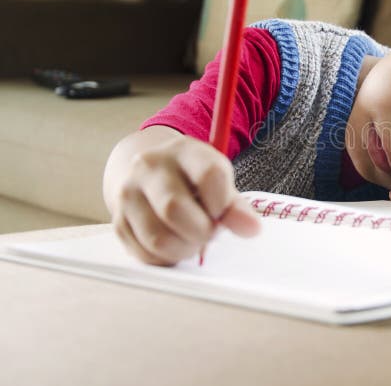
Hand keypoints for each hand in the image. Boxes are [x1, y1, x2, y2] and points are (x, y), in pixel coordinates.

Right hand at [107, 134, 259, 265]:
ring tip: (194, 240)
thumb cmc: (194, 181)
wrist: (149, 174)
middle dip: (201, 231)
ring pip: (158, 238)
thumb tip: (252, 229)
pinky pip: (145, 254)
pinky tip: (176, 245)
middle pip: (175, 209)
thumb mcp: (219, 182)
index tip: (223, 212)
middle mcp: (149, 167)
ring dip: (184, 249)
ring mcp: (128, 193)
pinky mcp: (119, 221)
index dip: (223, 204)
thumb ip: (236, 206)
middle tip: (209, 231)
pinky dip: (167, 258)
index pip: (209, 175)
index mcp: (184, 150)